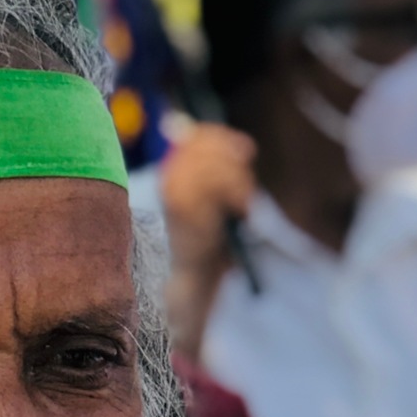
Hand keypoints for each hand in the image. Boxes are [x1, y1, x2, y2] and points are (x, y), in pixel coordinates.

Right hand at [159, 124, 255, 359]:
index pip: (194, 137)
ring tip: (242, 206)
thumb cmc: (208, 239)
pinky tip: (242, 214)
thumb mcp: (213, 199)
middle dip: (234, 163)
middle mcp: (169, 181)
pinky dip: (239, 198)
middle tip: (245, 187)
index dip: (222, 139)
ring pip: (218, 167)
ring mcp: (177, 197)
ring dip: (239, 184)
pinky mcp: (191, 213)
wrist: (196, 278)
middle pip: (206, 147)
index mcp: (171, 174)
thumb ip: (221, 171)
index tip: (246, 151)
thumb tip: (244, 146)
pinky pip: (221, 187)